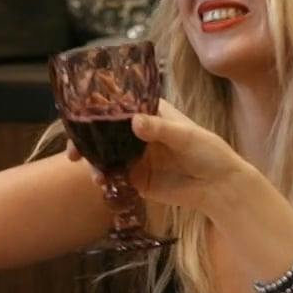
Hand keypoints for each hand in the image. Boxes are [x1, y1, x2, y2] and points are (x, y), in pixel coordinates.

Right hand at [79, 101, 250, 217]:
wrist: (219, 188)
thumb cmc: (209, 152)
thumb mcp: (186, 137)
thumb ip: (160, 130)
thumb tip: (135, 122)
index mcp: (150, 112)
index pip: (120, 104)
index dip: (98, 107)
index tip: (80, 113)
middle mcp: (138, 131)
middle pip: (105, 130)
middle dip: (86, 138)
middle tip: (74, 150)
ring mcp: (134, 155)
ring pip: (105, 153)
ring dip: (93, 161)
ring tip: (94, 173)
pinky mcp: (135, 177)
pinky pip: (113, 175)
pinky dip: (103, 177)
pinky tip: (101, 182)